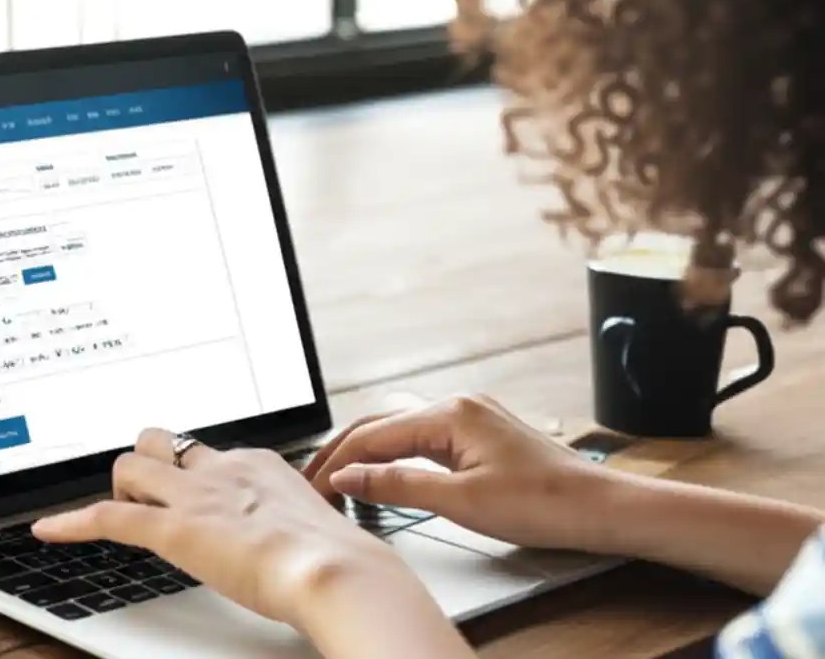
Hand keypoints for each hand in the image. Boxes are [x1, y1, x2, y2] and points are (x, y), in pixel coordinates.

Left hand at [31, 429, 417, 629]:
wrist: (334, 569)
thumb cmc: (335, 559)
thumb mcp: (310, 526)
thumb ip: (284, 522)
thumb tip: (285, 543)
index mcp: (256, 463)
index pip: (205, 454)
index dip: (187, 476)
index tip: (187, 494)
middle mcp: (221, 467)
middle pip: (161, 441)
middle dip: (146, 467)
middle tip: (149, 501)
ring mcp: (195, 495)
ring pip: (131, 465)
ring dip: (121, 489)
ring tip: (128, 516)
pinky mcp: (174, 528)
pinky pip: (107, 517)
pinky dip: (71, 523)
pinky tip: (49, 530)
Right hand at [304, 394, 614, 551]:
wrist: (601, 509)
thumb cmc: (544, 504)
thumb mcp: (460, 501)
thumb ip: (398, 485)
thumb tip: (350, 475)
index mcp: (450, 413)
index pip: (374, 435)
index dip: (337, 462)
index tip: (312, 487)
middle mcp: (459, 405)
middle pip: (382, 424)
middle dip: (344, 451)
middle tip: (313, 480)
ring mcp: (472, 418)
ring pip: (402, 430)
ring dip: (368, 452)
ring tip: (338, 476)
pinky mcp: (482, 435)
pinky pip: (425, 439)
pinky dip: (396, 455)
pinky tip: (385, 471)